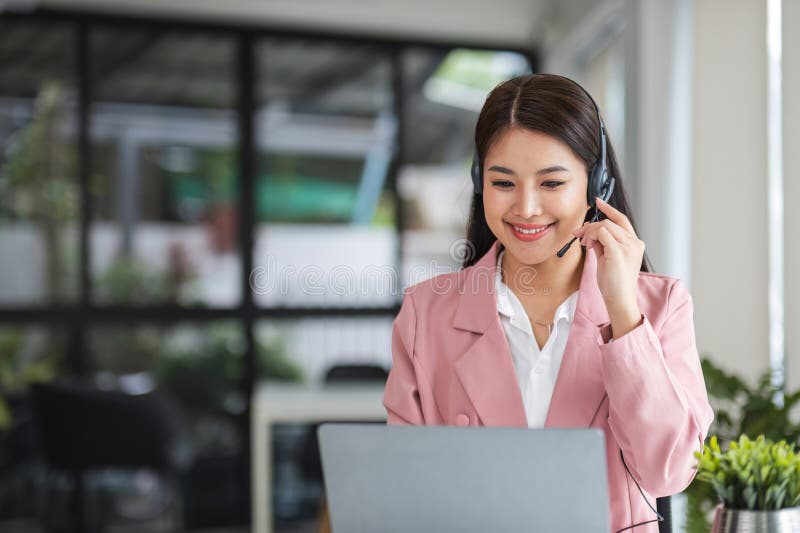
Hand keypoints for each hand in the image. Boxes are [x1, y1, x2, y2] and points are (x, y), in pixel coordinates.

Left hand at [572, 197, 645, 319]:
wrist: (619, 299)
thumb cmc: (613, 282)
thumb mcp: (607, 258)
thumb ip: (602, 243)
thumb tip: (591, 233)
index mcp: (634, 243)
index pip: (622, 220)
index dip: (609, 209)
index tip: (598, 202)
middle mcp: (634, 242)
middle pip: (610, 221)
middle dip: (590, 225)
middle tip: (578, 235)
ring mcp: (628, 246)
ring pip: (604, 225)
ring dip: (589, 232)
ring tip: (584, 244)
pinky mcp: (619, 251)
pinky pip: (601, 232)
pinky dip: (591, 236)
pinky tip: (588, 246)